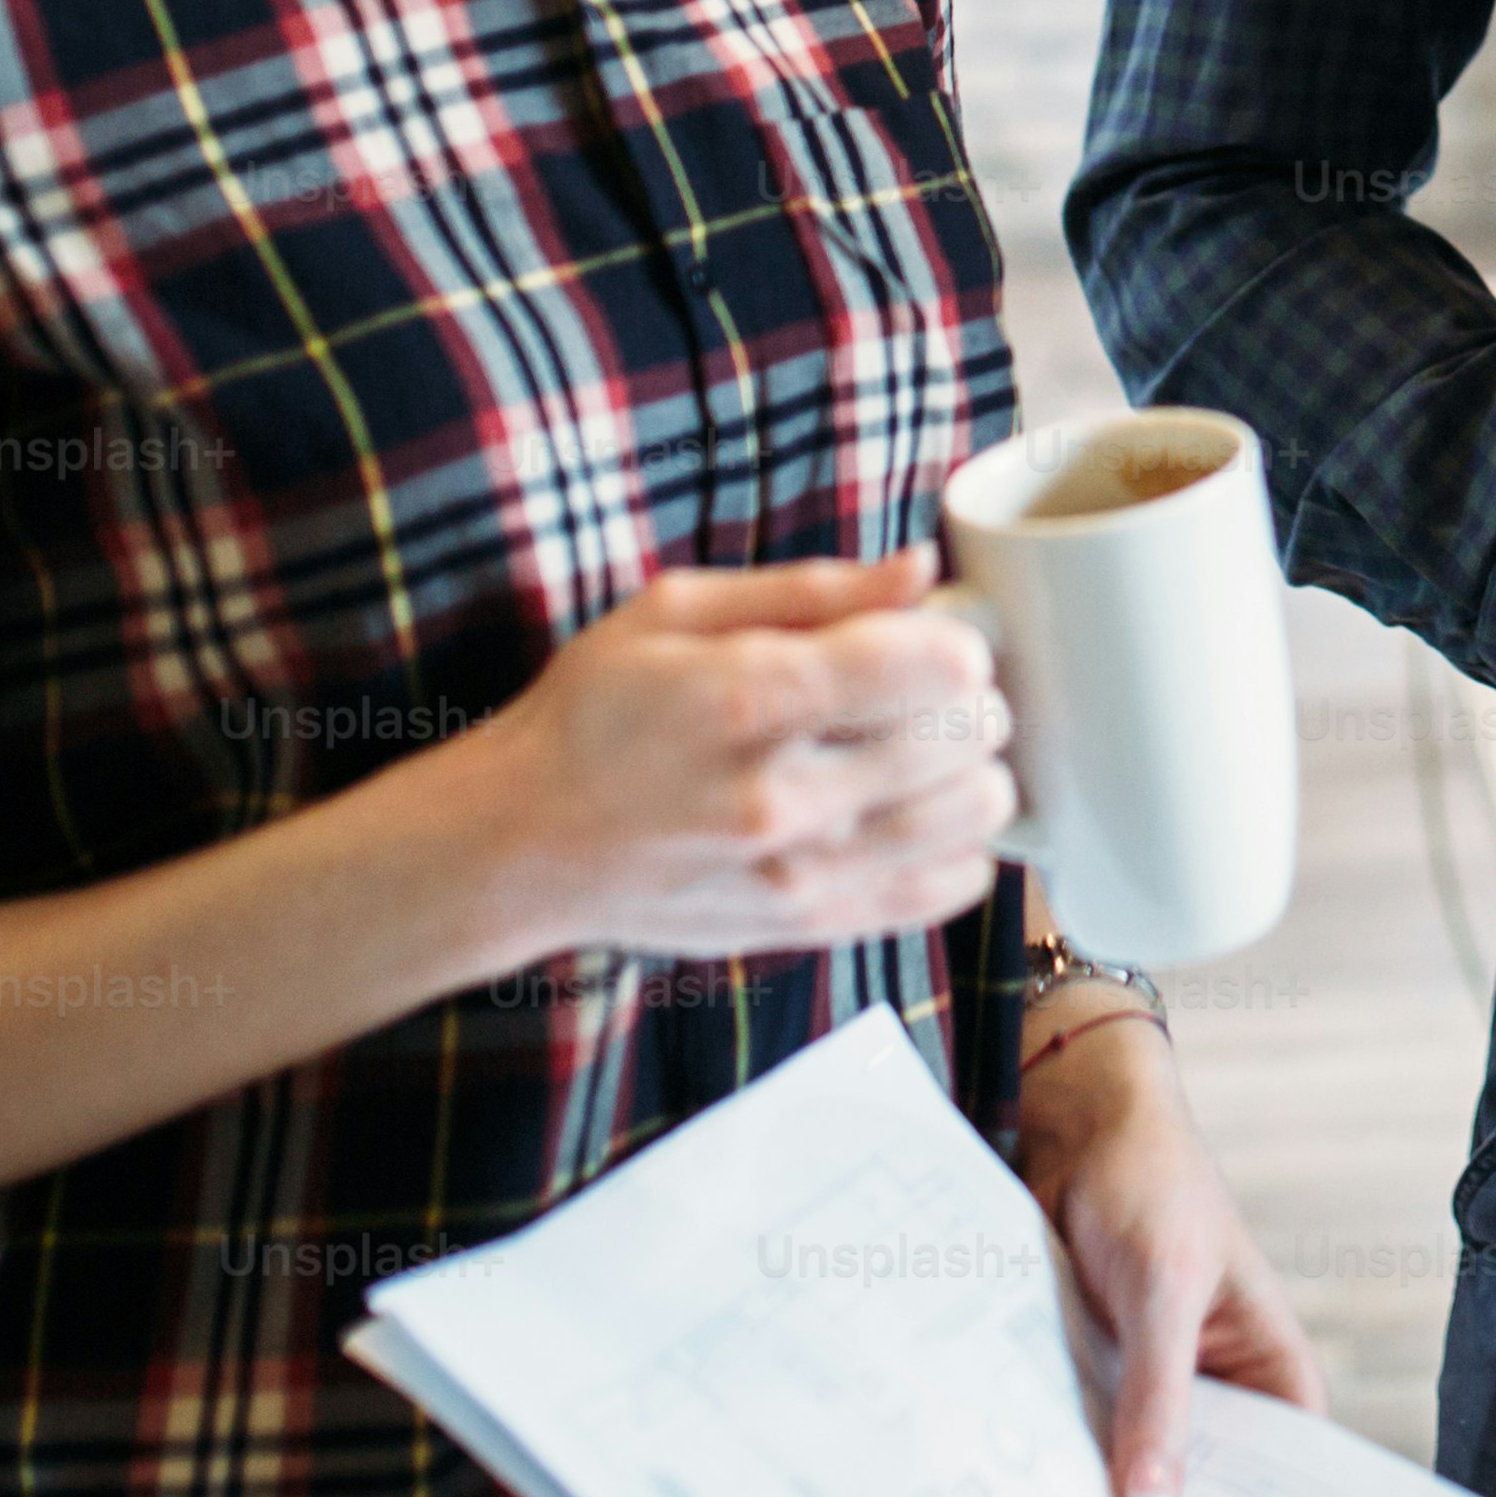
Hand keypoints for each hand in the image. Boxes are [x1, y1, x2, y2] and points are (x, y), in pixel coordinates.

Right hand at [451, 552, 1013, 957]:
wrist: (520, 846)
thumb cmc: (593, 713)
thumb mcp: (674, 612)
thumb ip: (811, 588)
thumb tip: (920, 568)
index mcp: (748, 700)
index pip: (931, 667)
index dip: (955, 638)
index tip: (930, 633)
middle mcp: (783, 797)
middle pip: (965, 740)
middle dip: (972, 699)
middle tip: (932, 687)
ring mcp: (801, 875)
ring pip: (971, 818)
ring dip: (975, 771)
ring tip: (930, 749)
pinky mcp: (808, 928)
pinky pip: (944, 893)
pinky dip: (961, 848)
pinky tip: (924, 814)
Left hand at [1014, 1010, 1321, 1496]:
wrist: (1072, 1124)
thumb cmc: (1150, 1178)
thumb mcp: (1163, 1288)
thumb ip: (1160, 1390)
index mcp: (1269, 1364)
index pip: (1286, 1465)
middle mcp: (1215, 1384)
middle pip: (1204, 1477)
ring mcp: (1152, 1382)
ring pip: (1136, 1460)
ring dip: (1103, 1481)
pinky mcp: (1095, 1375)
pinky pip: (1084, 1432)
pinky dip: (1064, 1450)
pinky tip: (1035, 1472)